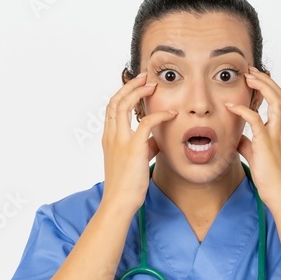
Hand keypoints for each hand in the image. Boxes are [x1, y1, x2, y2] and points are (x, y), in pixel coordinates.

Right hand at [101, 72, 177, 215]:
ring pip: (123, 105)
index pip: (112, 108)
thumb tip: (156, 140)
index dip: (124, 93)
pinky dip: (160, 115)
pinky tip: (171, 114)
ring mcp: (120, 140)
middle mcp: (111, 136)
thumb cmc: (127, 186)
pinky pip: (147, 123)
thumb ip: (143, 147)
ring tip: (153, 85)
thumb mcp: (134, 162)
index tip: (138, 85)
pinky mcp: (133, 147)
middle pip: (115, 100)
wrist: (119, 202)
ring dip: (139, 91)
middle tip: (146, 77)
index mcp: (109, 138)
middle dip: (130, 85)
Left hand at [224, 67, 280, 210]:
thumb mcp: (256, 156)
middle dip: (265, 79)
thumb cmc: (271, 178)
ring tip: (247, 76)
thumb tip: (237, 136)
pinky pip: (255, 119)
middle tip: (250, 70)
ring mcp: (276, 134)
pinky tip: (231, 106)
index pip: (278, 100)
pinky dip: (243, 109)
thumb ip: (248, 143)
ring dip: (261, 85)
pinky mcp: (266, 142)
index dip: (267, 86)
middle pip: (279, 94)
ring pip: (276, 99)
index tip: (254, 77)